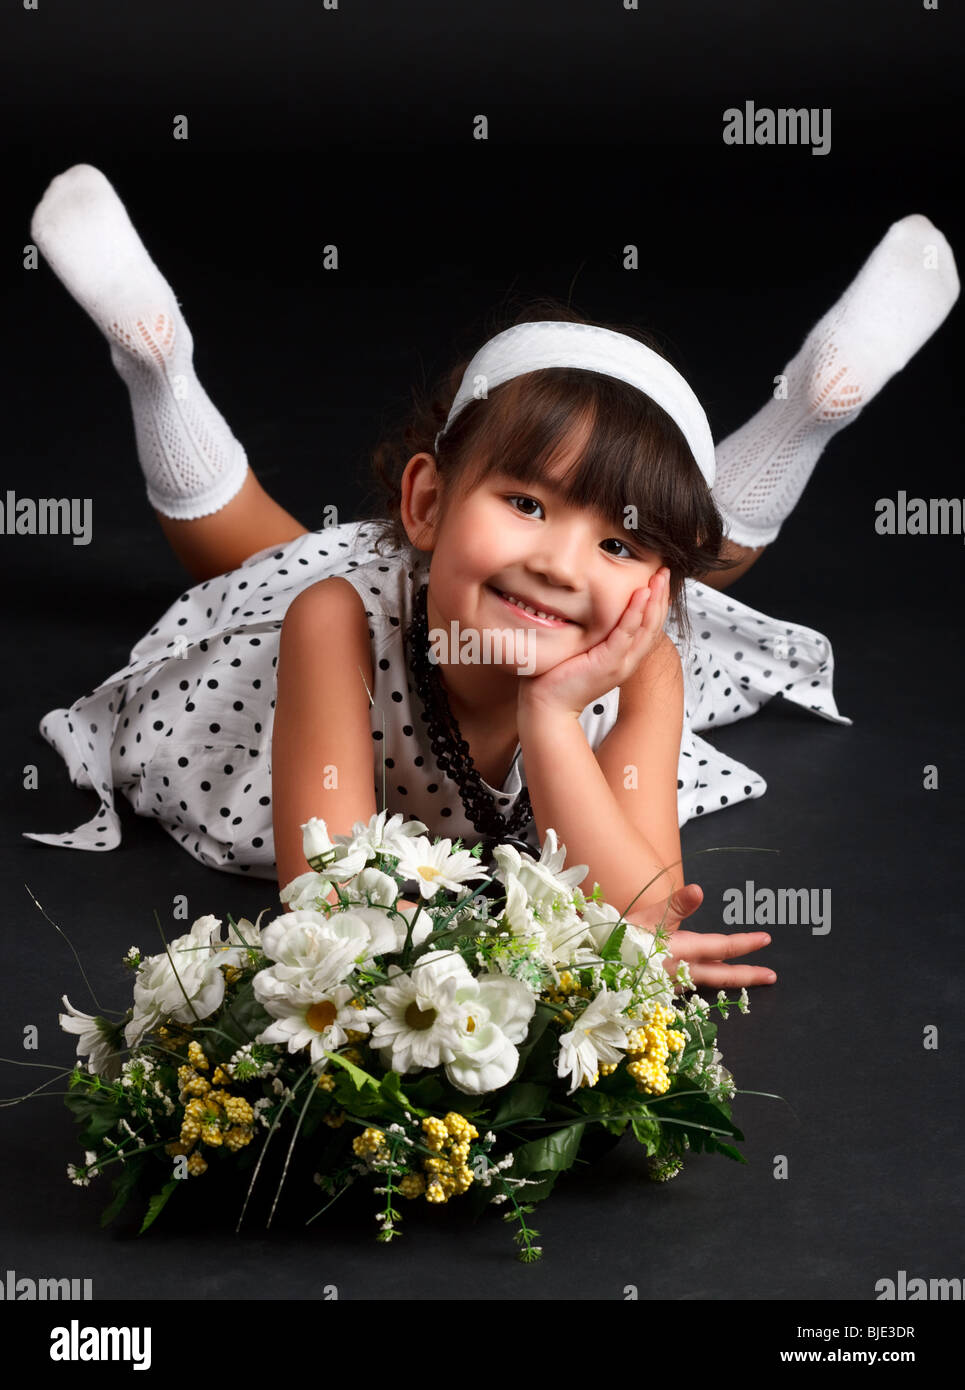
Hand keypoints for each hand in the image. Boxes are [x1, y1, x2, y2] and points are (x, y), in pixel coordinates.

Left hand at [518, 568, 670, 717]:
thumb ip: (594, 633)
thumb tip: (589, 609)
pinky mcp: (608, 663)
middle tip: (665, 571)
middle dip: (661, 596)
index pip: (648, 626)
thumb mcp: (583, 650)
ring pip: (646, 628)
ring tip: (659, 577)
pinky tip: (641, 594)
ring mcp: (620, 663)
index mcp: (624, 657)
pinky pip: (626, 634)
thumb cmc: (558, 676)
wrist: (547, 706)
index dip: (656, 602)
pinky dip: (635, 613)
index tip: (658, 579)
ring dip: (654, 600)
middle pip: (653, 625)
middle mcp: (627, 660)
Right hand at [627, 883, 776, 988]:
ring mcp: (671, 985)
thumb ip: (676, 904)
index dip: (745, 945)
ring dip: (727, 980)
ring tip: (744, 975)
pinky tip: (705, 976)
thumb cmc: (618, 938)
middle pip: (722, 976)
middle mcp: (681, 973)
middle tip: (772, 976)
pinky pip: (690, 986)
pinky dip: (704, 981)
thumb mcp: (646, 916)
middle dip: (748, 975)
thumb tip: (700, 889)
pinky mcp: (661, 990)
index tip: (766, 940)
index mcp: (681, 951)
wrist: (594, 966)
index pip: (721, 948)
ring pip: (706, 982)